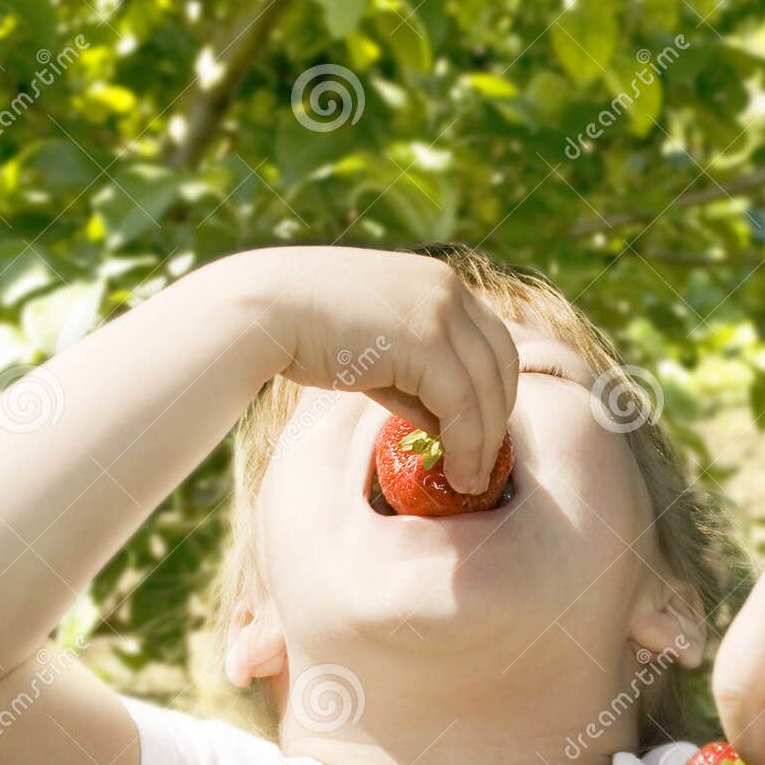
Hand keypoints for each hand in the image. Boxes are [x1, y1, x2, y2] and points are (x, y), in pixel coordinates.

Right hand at [241, 246, 518, 493]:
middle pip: (501, 364)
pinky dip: (467, 444)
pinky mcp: (426, 339)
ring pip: (486, 389)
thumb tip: (450, 429)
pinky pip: (462, 403)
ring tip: (471, 481)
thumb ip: (419, 381)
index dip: (496, 392)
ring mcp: (440, 311)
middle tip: (484, 464)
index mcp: (440, 283)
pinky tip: (458, 472)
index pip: (493, 343)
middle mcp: (449, 289)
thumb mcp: (380, 351)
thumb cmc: (309, 334)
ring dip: (484, 443)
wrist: (263, 312)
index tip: (483, 433)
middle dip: (496, 419)